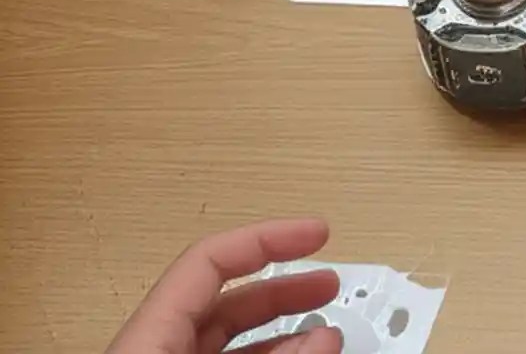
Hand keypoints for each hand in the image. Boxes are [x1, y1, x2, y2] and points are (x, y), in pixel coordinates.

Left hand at [106, 218, 342, 353]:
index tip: (317, 233)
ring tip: (326, 333)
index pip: (210, 260)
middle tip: (329, 282)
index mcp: (146, 335)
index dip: (267, 238)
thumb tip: (324, 337)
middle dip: (282, 287)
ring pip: (227, 340)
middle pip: (223, 298)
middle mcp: (153, 347)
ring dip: (281, 330)